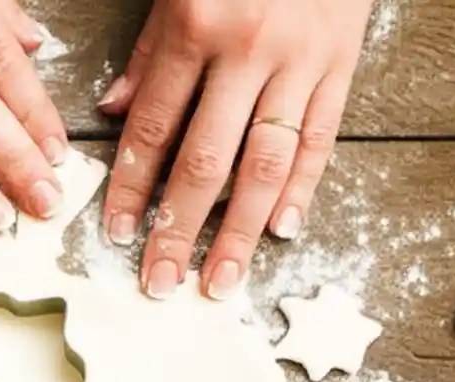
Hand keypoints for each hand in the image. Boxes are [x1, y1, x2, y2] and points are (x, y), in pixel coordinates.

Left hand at [99, 0, 372, 299]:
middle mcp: (247, 50)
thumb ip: (149, 51)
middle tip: (160, 281)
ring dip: (239, 229)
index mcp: (196, 26)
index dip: (133, 185)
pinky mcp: (342, 65)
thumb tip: (113, 112)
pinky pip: (321, 138)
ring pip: (266, 162)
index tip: (118, 232)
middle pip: (206, 159)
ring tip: (221, 279)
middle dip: (179, 228)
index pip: (154, 126)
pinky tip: (282, 230)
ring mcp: (300, 62)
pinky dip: (302, 188)